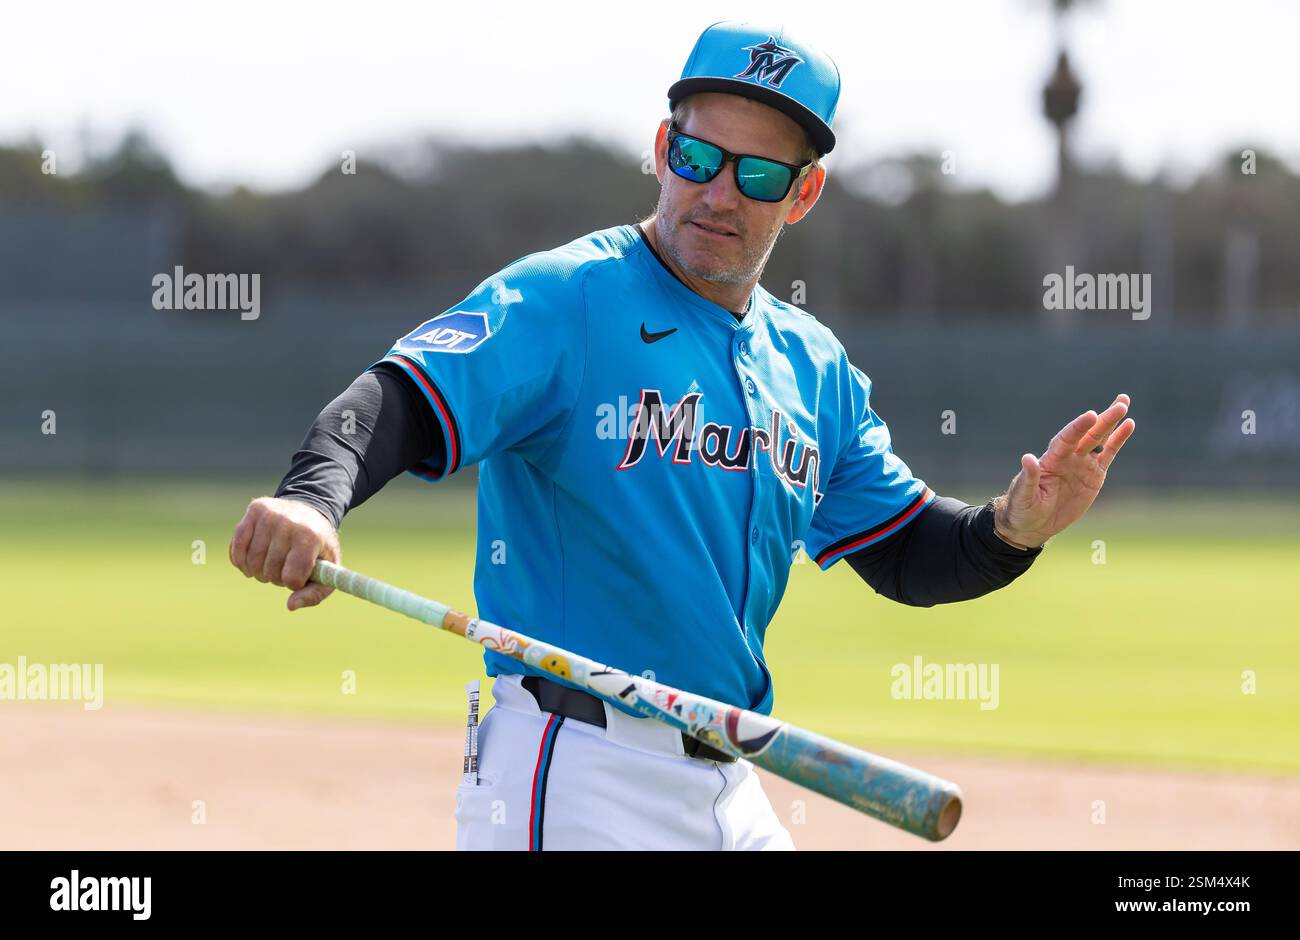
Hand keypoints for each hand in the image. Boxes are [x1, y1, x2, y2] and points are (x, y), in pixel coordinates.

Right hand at [229, 497, 340, 609]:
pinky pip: (237, 546)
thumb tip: (290, 606)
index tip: (299, 576)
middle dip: (275, 577)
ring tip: (269, 564)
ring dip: (258, 570)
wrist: (311, 511)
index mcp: (311, 538)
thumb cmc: (318, 547)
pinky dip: (241, 560)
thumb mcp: (328, 570)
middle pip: (270, 571)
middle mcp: (290, 523)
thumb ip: (314, 594)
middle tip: (283, 569)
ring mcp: (271, 515)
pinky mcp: (255, 510)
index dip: (293, 583)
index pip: (292, 577)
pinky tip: (250, 562)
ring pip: (251, 561)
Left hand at [994, 394, 1135, 549]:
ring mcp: (1082, 464)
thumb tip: (1028, 458)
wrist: (1032, 523)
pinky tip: (1128, 425)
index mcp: (1051, 459)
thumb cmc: (1023, 508)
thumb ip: (1029, 477)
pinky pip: (1108, 454)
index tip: (1091, 415)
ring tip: (1124, 403)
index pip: (1066, 439)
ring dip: (1111, 422)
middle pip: (1087, 434)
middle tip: (1121, 403)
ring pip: (1100, 439)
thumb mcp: (1023, 494)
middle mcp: (1068, 457)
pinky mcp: (1094, 475)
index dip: (1078, 427)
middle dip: (1103, 419)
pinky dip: (1117, 440)